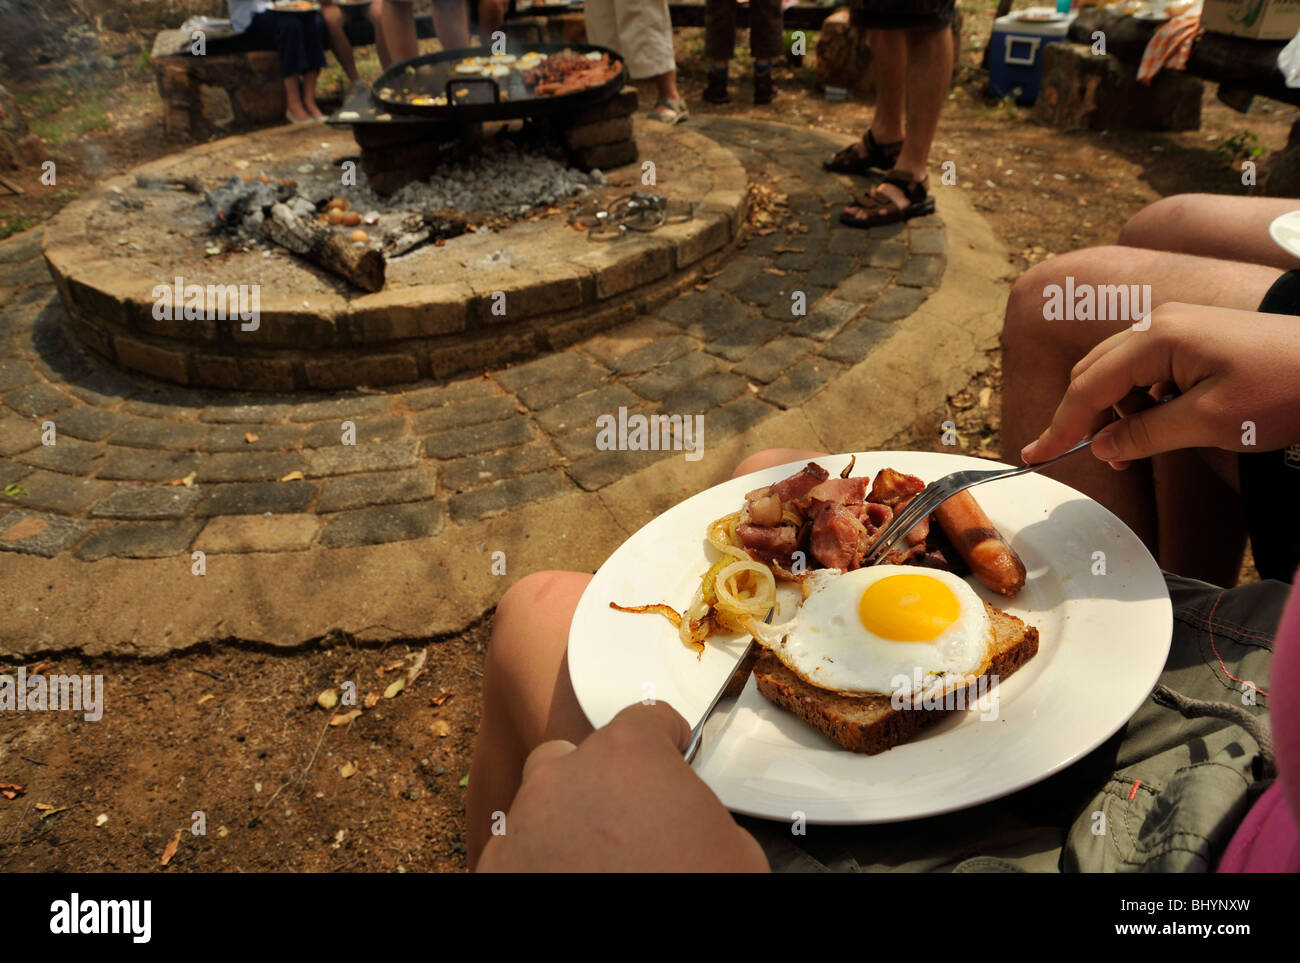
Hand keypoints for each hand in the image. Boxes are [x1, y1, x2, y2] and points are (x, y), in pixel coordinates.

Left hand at [476, 702, 768, 872]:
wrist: (644, 956)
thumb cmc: (693, 887)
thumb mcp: (732, 846)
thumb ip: (698, 810)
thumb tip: (690, 821)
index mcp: (628, 755)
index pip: (646, 719)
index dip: (665, 738)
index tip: (670, 750)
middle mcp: (564, 775)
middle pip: (579, 757)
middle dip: (601, 783)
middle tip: (631, 823)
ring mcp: (522, 821)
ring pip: (540, 803)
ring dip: (565, 822)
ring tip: (598, 864)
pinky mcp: (495, 867)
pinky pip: (516, 852)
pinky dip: (539, 865)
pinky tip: (570, 882)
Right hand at [1021, 302, 1299, 469]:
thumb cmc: (1285, 389)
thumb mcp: (1209, 422)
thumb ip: (1145, 434)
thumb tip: (1101, 446)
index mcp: (1157, 338)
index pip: (1088, 386)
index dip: (1060, 425)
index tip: (1034, 456)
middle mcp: (1159, 324)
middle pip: (1094, 372)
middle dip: (1084, 417)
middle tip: (1087, 459)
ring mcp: (1177, 327)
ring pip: (1117, 371)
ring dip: (1114, 411)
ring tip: (1133, 448)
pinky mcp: (1194, 337)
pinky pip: (1145, 369)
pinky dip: (1139, 400)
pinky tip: (1159, 423)